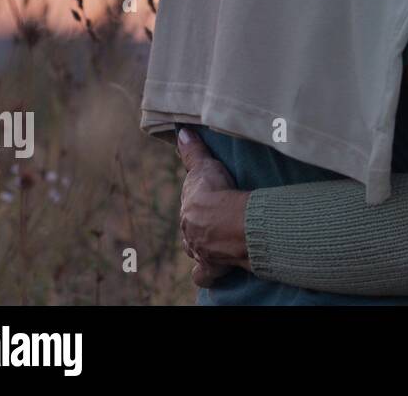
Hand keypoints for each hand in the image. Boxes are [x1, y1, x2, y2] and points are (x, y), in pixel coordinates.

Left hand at [176, 127, 251, 286]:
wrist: (226, 222)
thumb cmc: (216, 192)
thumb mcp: (204, 166)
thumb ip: (193, 152)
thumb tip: (181, 132)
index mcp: (187, 212)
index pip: (190, 209)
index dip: (200, 203)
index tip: (210, 199)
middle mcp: (189, 234)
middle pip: (192, 230)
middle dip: (200, 226)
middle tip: (216, 220)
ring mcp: (200, 251)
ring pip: (196, 249)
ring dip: (204, 246)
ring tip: (217, 241)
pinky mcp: (212, 267)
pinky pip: (205, 275)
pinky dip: (207, 274)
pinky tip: (213, 271)